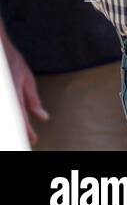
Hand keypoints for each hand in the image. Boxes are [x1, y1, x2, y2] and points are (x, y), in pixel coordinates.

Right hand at [1, 30, 47, 145]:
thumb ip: (33, 99)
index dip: (27, 131)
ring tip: (17, 135)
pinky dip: (7, 117)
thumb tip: (43, 117)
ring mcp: (1, 96)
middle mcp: (5, 96)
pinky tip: (11, 122)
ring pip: (6, 116)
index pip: (21, 117)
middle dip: (17, 132)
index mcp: (14, 91)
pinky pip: (3, 109)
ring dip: (10, 126)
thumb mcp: (27, 79)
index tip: (33, 140)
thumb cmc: (13, 63)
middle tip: (25, 140)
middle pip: (10, 120)